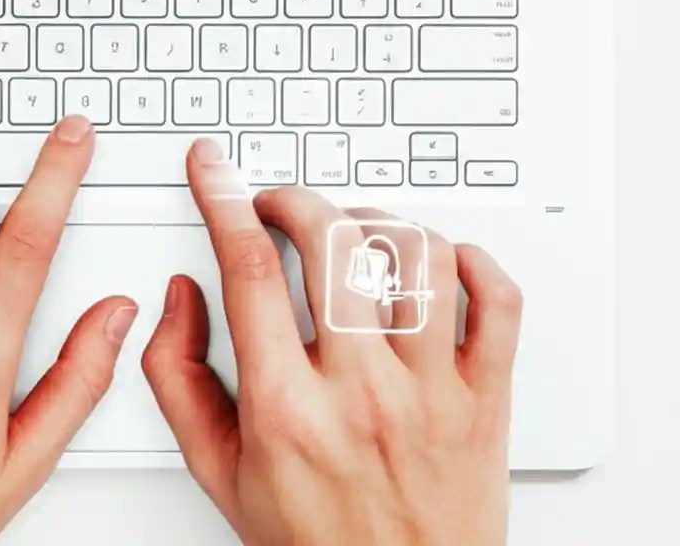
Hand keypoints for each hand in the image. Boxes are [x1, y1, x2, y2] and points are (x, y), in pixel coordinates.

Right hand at [143, 139, 522, 545]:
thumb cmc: (315, 545)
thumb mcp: (218, 472)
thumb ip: (180, 379)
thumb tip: (180, 299)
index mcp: (287, 410)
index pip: (247, 272)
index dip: (223, 201)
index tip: (214, 171)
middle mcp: (363, 393)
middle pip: (332, 243)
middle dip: (295, 200)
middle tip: (280, 206)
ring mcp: (434, 392)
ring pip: (418, 258)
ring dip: (377, 223)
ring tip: (354, 235)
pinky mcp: (488, 399)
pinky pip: (499, 301)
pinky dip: (471, 261)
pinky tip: (435, 266)